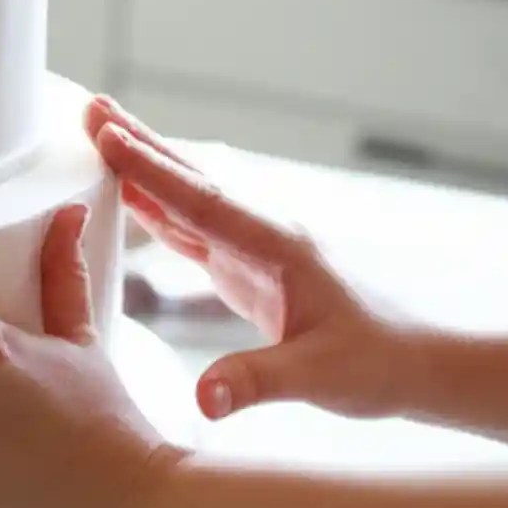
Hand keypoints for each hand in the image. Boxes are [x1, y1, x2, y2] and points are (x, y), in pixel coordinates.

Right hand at [85, 95, 412, 420]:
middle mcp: (261, 233)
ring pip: (186, 196)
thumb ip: (258, 382)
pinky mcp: (243, 265)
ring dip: (143, 165)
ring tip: (102, 133)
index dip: (154, 173)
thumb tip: (204, 398)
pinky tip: (130, 193)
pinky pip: (191, 226)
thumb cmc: (376, 363)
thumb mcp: (319, 379)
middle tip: (93, 108)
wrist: (414, 361)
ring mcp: (251, 246)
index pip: (204, 202)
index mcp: (277, 246)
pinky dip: (156, 205)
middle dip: (139, 143)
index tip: (110, 140)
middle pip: (190, 179)